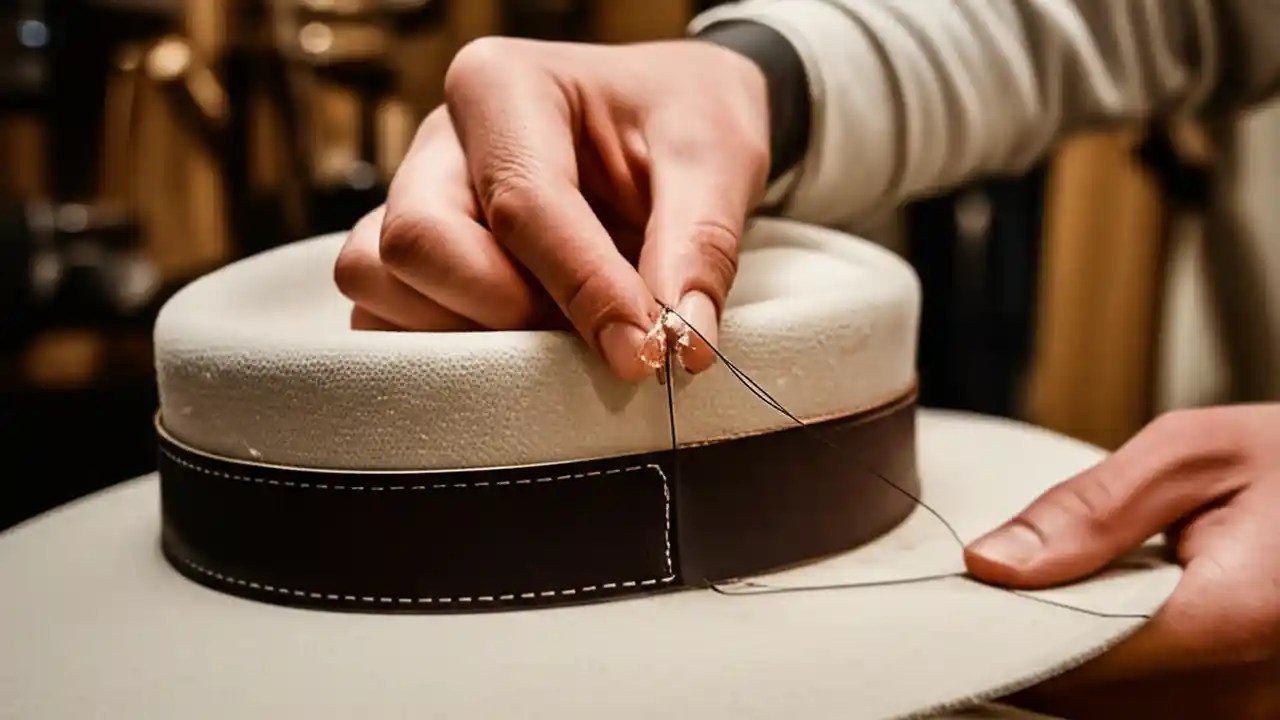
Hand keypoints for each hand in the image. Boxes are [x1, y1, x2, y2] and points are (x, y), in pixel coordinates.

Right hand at [333, 37, 770, 379]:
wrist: (669, 116)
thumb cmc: (685, 119)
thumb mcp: (719, 159)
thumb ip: (701, 245)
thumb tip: (682, 341)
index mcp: (506, 85)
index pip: (524, 204)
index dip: (584, 289)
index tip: (642, 350)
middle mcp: (442, 137)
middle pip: (419, 241)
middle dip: (503, 310)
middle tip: (586, 334)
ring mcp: (415, 193)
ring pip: (378, 278)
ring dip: (461, 331)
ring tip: (552, 331)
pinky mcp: (412, 249)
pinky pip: (378, 308)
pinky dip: (435, 343)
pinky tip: (513, 342)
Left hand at [965, 404, 1279, 718]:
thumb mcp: (1198, 453)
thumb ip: (1092, 510)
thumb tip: (990, 563)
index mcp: (1235, 620)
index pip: (1073, 658)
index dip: (1004, 627)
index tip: (968, 588)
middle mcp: (1248, 695)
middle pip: (1082, 698)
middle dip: (1027, 642)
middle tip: (1005, 580)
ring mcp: (1251, 714)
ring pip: (1107, 712)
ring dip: (1066, 661)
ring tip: (1064, 591)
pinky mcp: (1245, 714)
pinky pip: (1144, 710)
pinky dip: (1109, 671)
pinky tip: (1106, 618)